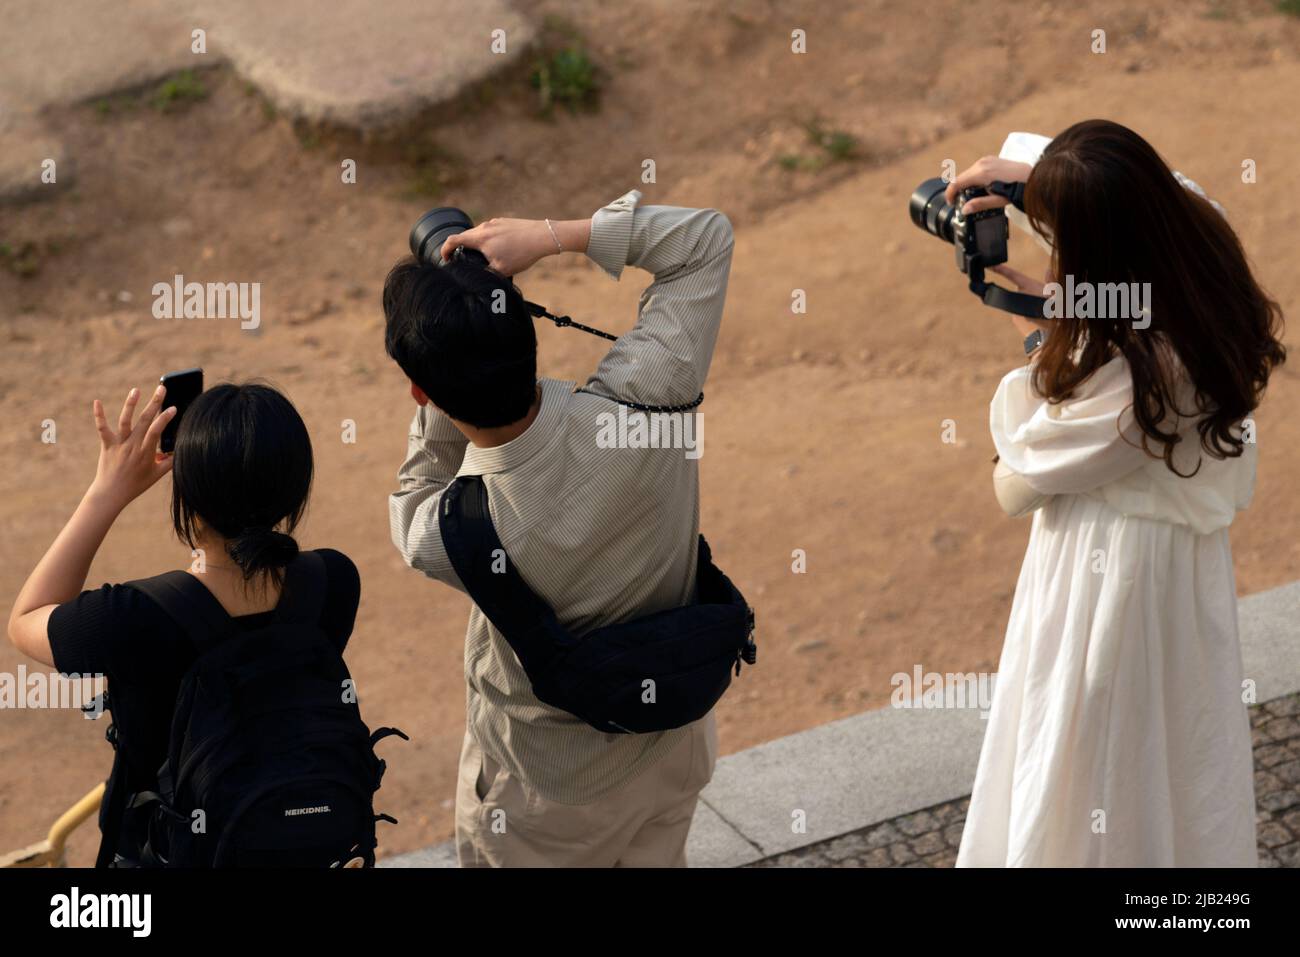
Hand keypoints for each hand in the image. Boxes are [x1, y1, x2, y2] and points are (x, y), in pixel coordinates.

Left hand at [89, 385, 176, 508]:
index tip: (174, 408)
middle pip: (144, 420)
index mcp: (146, 453)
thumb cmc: (136, 485)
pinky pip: (102, 428)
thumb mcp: (157, 475)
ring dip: (131, 404)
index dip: (165, 418)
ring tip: (136, 390)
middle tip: (161, 388)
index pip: (157, 431)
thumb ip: (170, 462)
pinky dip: (99, 415)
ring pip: (125, 421)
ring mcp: (119, 444)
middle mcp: (132, 446)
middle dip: (154, 403)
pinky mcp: (107, 445)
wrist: (111, 493)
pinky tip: (97, 401)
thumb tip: (180, 450)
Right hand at [440, 218, 555, 276]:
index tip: (445, 258)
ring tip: (485, 256)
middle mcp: (484, 227)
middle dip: (461, 248)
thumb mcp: (501, 270)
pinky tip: (501, 249)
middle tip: (463, 260)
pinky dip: (489, 239)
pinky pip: (491, 231)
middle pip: (465, 236)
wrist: (542, 236)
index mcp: (479, 238)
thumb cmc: (522, 253)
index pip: (452, 240)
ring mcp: (495, 222)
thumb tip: (476, 280)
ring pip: (479, 233)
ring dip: (477, 244)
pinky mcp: (505, 222)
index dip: (444, 250)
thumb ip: (486, 274)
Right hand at [945, 156, 1032, 213]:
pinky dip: (974, 178)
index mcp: (982, 173)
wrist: (1031, 177)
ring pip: (968, 173)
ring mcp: (987, 160)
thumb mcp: (998, 200)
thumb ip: (979, 204)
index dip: (950, 194)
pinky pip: (976, 169)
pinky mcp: (991, 159)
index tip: (951, 203)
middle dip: (959, 190)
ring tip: (972, 196)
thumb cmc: (1017, 189)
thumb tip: (964, 210)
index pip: (957, 182)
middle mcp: (982, 164)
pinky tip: (980, 187)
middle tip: (961, 203)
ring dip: (966, 184)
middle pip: (962, 177)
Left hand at [989, 264, 1052, 338]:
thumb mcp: (1059, 294)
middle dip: (1032, 294)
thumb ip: (1053, 280)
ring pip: (1023, 303)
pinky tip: (1038, 321)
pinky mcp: (1015, 319)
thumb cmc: (1056, 312)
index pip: (1013, 275)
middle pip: (1024, 291)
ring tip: (1044, 314)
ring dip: (1031, 305)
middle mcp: (1018, 297)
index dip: (1001, 269)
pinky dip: (1029, 314)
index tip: (991, 265)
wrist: (1047, 336)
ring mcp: (1015, 309)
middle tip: (1045, 302)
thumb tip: (1048, 269)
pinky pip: (1022, 313)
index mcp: (1028, 287)